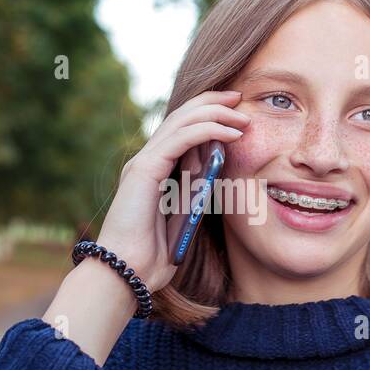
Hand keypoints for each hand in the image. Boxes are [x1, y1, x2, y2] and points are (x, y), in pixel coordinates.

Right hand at [94, 90, 248, 291]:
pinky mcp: (145, 169)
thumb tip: (216, 171)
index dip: (207, 114)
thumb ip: (193, 193)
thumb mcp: (182, 217)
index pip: (181, 129)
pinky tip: (230, 133)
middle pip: (181, 116)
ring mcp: (144, 162)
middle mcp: (147, 160)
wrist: (127, 271)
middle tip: (239, 98)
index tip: (234, 112)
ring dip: (215, 114)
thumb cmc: (152, 254)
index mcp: (154, 170)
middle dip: (212, 103)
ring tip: (242, 116)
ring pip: (182, 121)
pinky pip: (180, 139)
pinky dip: (208, 131)